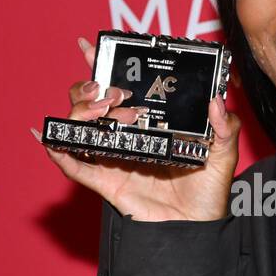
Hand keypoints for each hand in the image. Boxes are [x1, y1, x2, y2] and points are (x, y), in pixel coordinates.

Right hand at [33, 35, 241, 221]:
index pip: (119, 91)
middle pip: (91, 105)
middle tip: (110, 92)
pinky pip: (76, 168)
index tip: (90, 47)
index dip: (102, 68)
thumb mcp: (223, 153)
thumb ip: (225, 126)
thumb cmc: (208, 192)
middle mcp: (125, 139)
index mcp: (148, 126)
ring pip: (79, 129)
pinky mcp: (107, 184)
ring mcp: (113, 160)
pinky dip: (58, 152)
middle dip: (91, 90)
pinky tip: (50, 138)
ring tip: (99, 111)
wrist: (199, 228)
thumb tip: (216, 100)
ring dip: (80, 114)